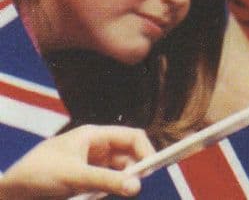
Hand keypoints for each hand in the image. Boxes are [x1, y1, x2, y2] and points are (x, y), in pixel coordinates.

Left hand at [0, 125, 152, 197]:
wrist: (10, 194)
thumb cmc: (37, 174)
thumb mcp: (75, 177)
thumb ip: (107, 181)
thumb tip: (136, 186)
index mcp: (94, 136)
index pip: (131, 137)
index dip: (146, 150)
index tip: (153, 169)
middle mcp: (94, 148)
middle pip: (127, 156)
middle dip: (134, 170)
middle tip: (135, 187)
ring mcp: (89, 165)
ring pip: (117, 172)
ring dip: (119, 183)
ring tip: (112, 193)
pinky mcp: (83, 182)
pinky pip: (105, 185)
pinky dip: (107, 191)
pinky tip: (97, 196)